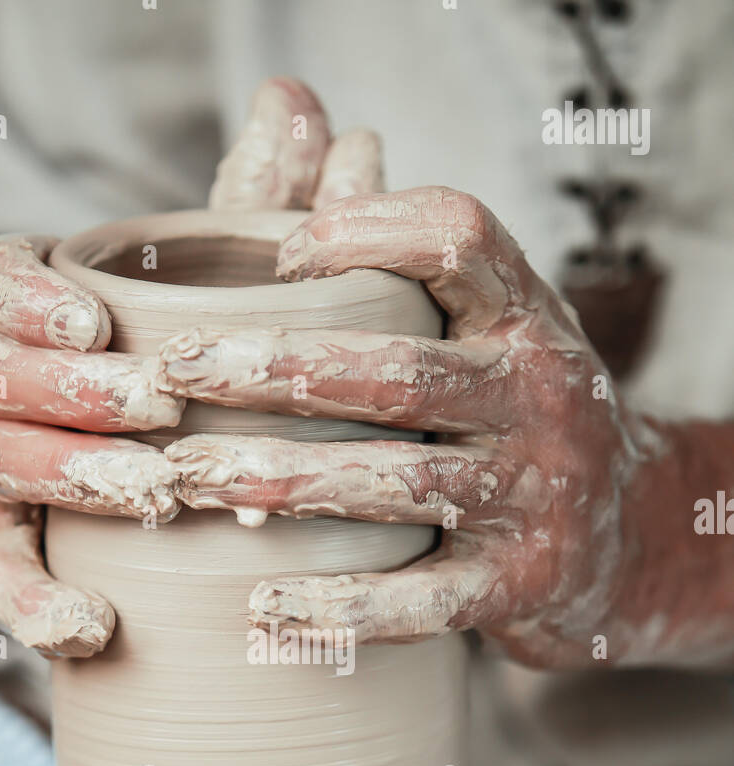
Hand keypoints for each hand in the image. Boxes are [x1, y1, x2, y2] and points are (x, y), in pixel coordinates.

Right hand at [0, 79, 382, 656]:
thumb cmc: (185, 352)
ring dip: (68, 479)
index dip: (25, 298)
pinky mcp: (2, 548)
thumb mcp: (220, 279)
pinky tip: (92, 628)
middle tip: (157, 406)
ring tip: (156, 495)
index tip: (93, 315)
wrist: (147, 452)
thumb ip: (250, 202)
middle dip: (71, 392)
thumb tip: (310, 109)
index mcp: (12, 302)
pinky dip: (32, 606)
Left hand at [156, 186, 666, 668]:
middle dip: (276, 368)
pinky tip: (261, 606)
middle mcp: (536, 396)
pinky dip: (338, 607)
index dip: (365, 230)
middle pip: (399, 371)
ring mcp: (532, 497)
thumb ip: (396, 245)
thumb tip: (306, 122)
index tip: (276, 252)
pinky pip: (422, 601)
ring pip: (397, 484)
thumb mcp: (487, 325)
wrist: (623, 539)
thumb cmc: (517, 414)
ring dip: (282, 479)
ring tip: (187, 477)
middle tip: (177, 369)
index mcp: (524, 316)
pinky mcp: (517, 587)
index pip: (458, 237)